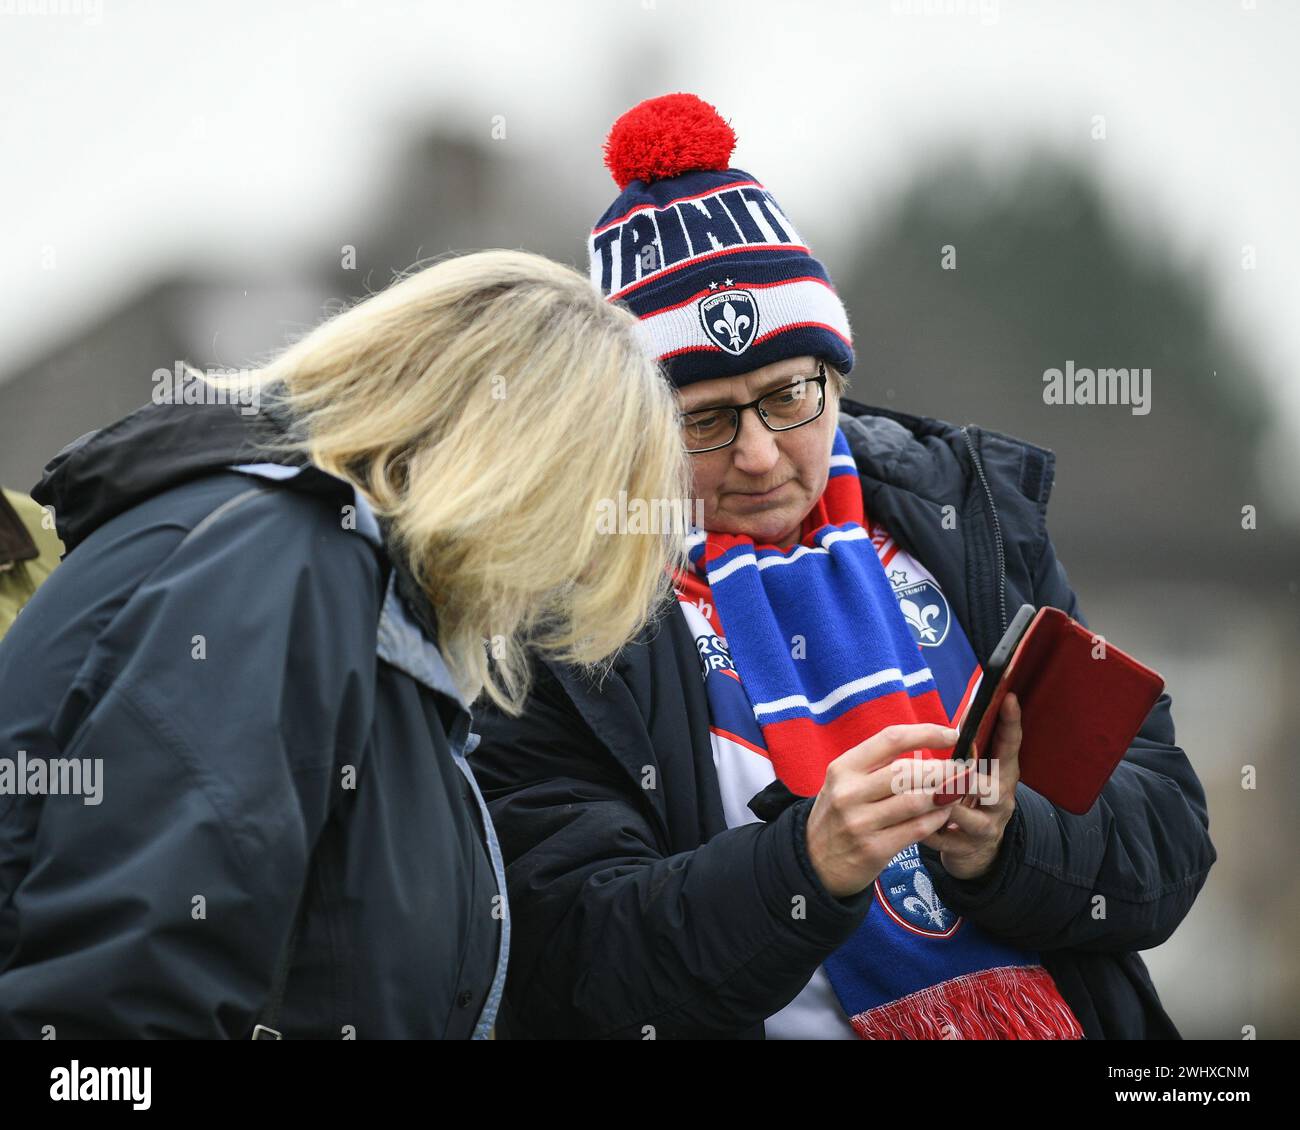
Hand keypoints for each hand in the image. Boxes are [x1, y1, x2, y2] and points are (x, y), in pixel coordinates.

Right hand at [805, 722, 963, 898]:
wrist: (813, 862)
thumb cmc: (838, 814)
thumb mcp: (845, 782)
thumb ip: (878, 766)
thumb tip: (928, 748)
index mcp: (843, 768)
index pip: (891, 739)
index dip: (926, 733)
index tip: (951, 733)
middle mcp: (849, 793)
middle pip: (908, 771)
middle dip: (943, 769)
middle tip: (961, 770)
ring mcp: (860, 823)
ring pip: (917, 800)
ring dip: (944, 794)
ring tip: (955, 791)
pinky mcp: (874, 850)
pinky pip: (918, 828)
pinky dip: (938, 818)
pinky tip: (943, 813)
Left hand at [921, 693, 1021, 879]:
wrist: (976, 850)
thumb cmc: (969, 798)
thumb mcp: (975, 772)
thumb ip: (969, 747)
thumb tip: (964, 709)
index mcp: (1002, 775)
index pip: (1010, 746)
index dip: (1010, 723)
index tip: (1007, 698)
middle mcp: (1000, 800)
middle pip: (989, 787)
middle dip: (965, 779)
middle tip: (948, 771)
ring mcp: (985, 826)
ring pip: (963, 816)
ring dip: (939, 804)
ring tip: (922, 796)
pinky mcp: (967, 849)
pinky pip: (940, 837)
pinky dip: (923, 828)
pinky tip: (908, 822)